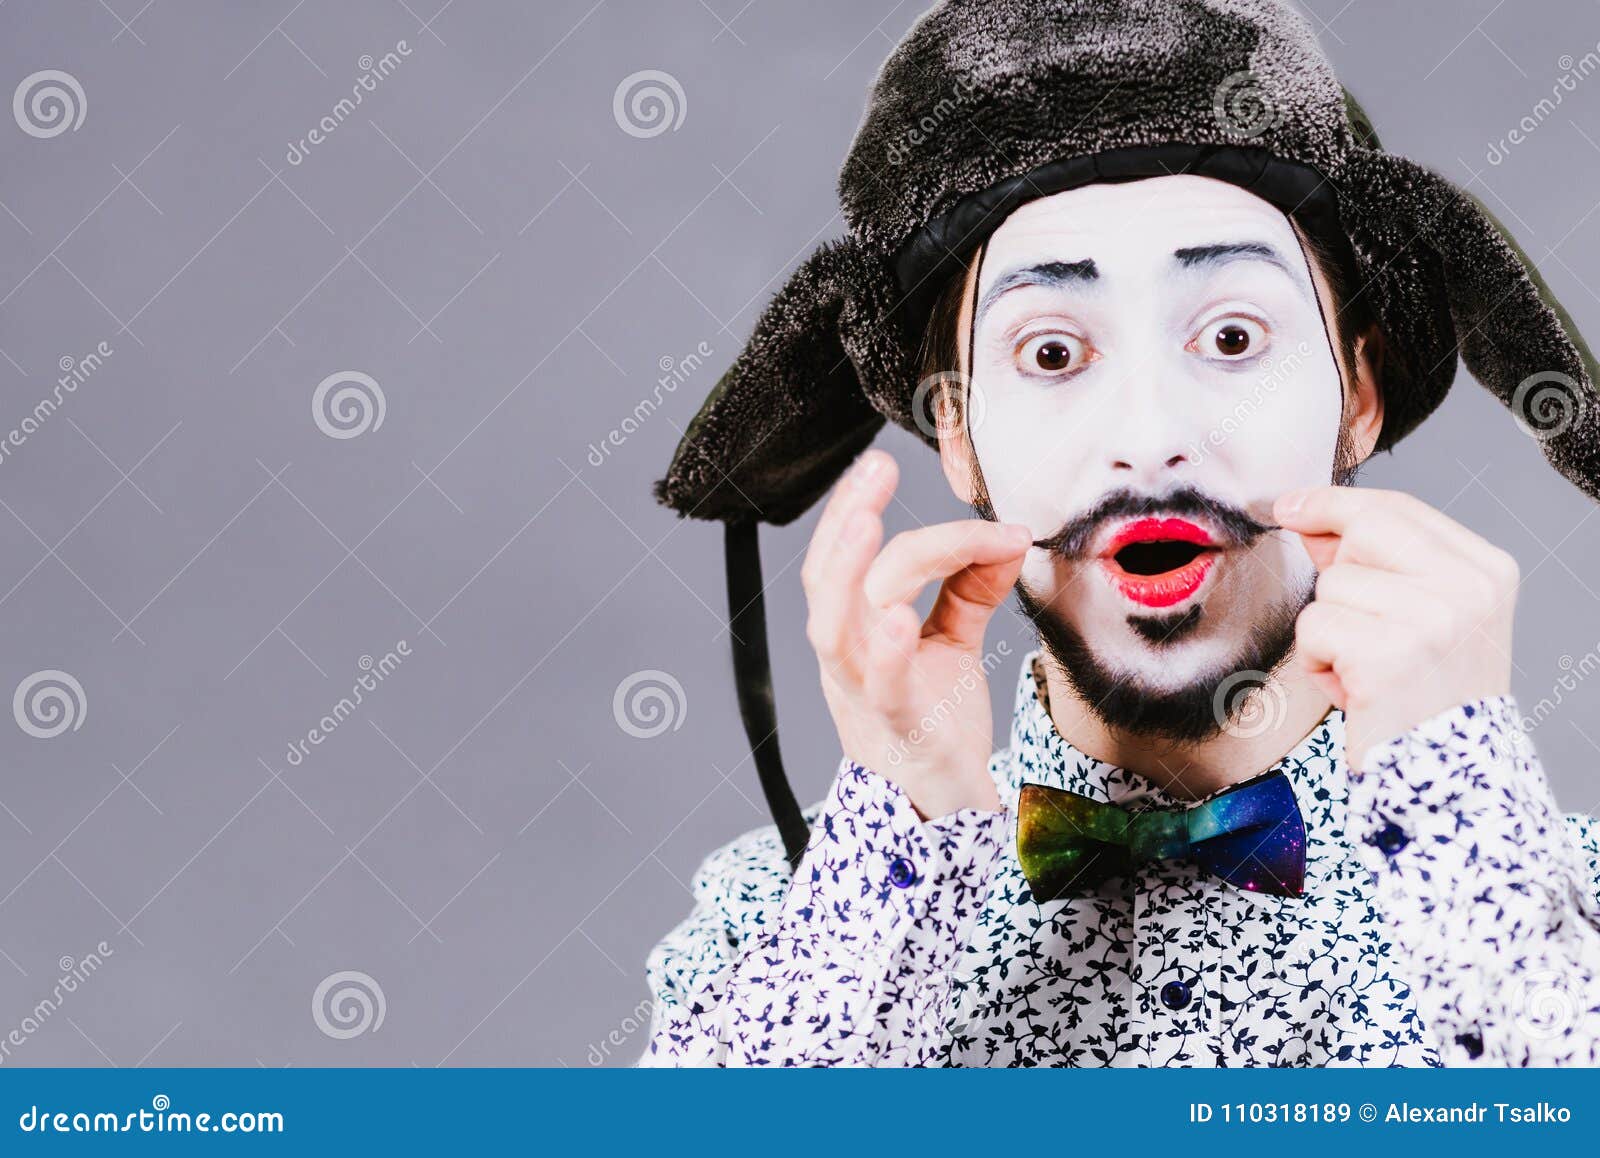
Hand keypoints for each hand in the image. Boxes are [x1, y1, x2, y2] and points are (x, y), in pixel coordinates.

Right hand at [801, 449, 1030, 818]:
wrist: (943, 808)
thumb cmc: (936, 721)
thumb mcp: (951, 642)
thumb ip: (970, 588)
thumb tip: (1008, 533)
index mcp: (854, 630)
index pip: (855, 558)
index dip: (875, 513)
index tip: (915, 477)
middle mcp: (846, 657)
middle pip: (829, 579)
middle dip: (845, 518)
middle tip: (873, 468)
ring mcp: (863, 693)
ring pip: (833, 626)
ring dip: (848, 571)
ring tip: (868, 523)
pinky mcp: (898, 727)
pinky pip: (880, 688)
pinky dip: (886, 653)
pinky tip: (900, 621)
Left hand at [1273, 486, 1518, 770]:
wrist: (1450, 781)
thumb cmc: (1425, 696)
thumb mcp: (1421, 617)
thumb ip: (1372, 560)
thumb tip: (1305, 514)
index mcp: (1485, 570)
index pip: (1398, 508)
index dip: (1334, 503)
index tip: (1290, 505)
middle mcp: (1468, 588)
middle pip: (1362, 531)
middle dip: (1335, 569)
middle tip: (1355, 624)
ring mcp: (1431, 619)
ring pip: (1331, 585)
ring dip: (1329, 631)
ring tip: (1366, 670)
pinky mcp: (1388, 655)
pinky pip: (1315, 628)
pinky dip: (1318, 662)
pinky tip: (1353, 689)